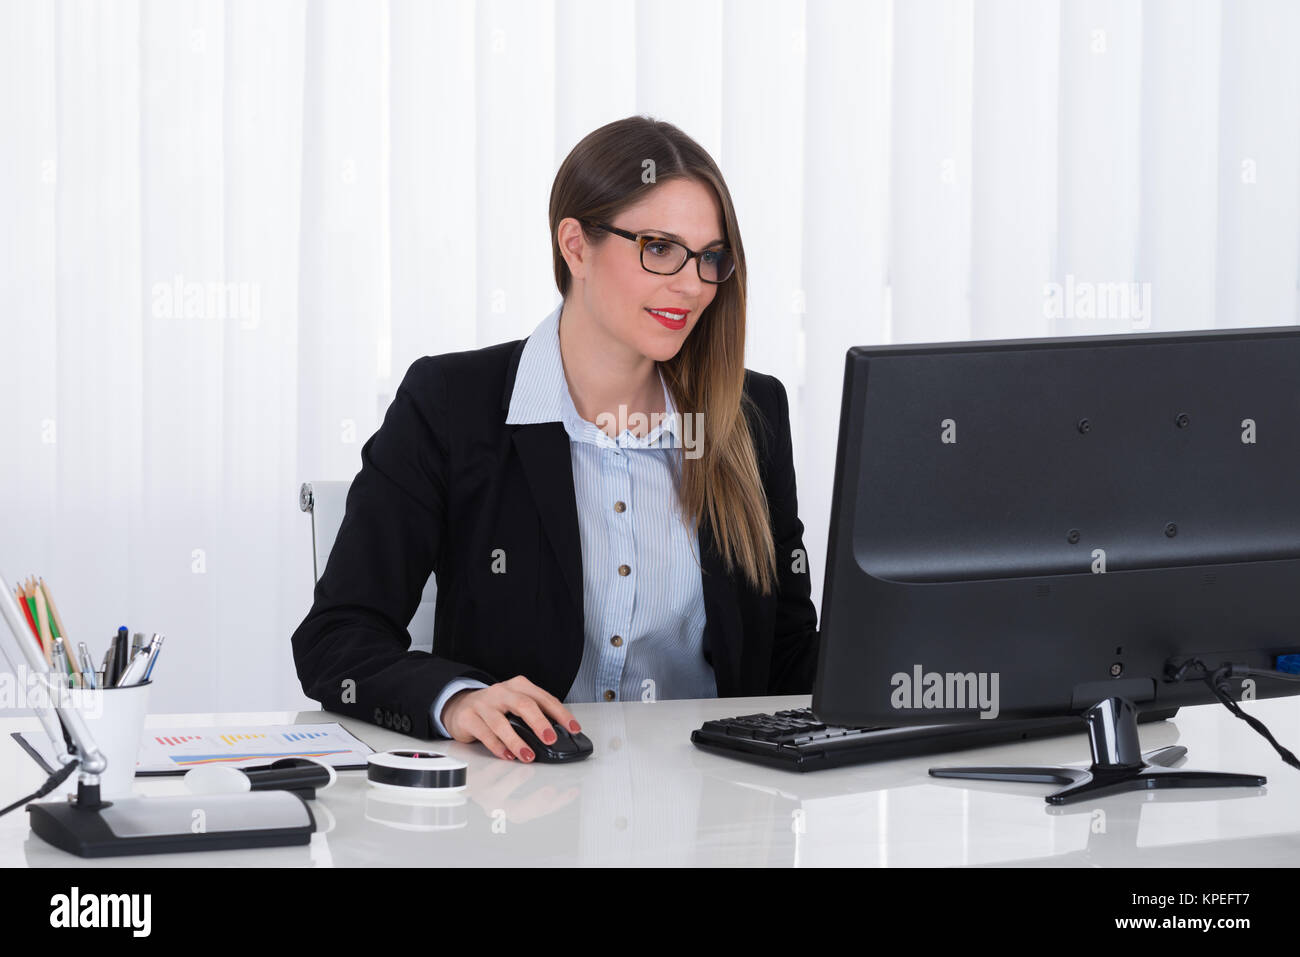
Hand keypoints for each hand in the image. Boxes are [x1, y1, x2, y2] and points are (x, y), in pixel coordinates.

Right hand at [441, 675, 581, 761]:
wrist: (459, 706)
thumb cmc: (495, 708)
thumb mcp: (516, 706)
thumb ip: (534, 716)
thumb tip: (557, 737)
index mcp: (519, 686)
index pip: (544, 698)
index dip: (561, 714)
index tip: (574, 728)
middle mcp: (502, 692)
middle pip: (524, 704)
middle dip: (539, 723)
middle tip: (550, 739)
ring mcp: (483, 703)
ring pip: (501, 722)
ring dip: (517, 741)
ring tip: (528, 755)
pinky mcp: (468, 717)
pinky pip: (484, 733)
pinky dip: (497, 747)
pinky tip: (507, 756)